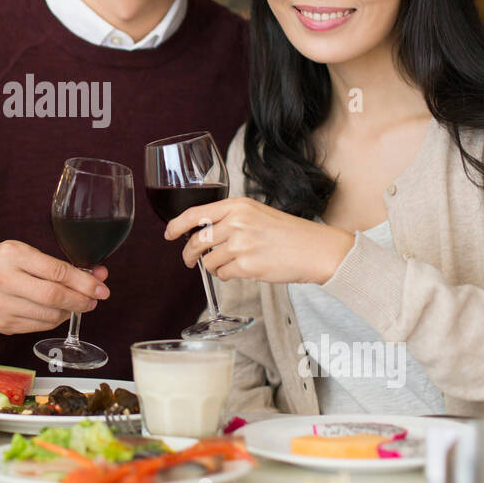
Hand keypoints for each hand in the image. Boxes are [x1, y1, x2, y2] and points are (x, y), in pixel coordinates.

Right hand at [0, 240, 109, 335]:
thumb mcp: (25, 253)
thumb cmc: (2, 264)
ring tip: (76, 304)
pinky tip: (57, 312)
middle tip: (94, 300)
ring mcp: (0, 306)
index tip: (101, 287)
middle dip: (81, 300)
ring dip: (70, 312)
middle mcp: (3, 281)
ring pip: (49, 316)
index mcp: (12, 255)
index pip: (56, 271)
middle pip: (54, 297)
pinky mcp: (2, 325)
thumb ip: (59, 265)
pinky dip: (54, 320)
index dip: (84, 282)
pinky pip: (39, 326)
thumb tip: (97, 277)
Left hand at [163, 197, 354, 285]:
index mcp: (237, 206)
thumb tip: (201, 233)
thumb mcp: (256, 213)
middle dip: (189, 254)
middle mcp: (236, 222)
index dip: (176, 225)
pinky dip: (226, 276)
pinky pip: (222, 274)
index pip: (195, 214)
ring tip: (230, 264)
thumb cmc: (288, 233)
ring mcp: (241, 244)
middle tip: (190, 259)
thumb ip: (229, 219)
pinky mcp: (247, 266)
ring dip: (213, 267)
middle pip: (196, 241)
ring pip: (208, 261)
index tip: (169, 233)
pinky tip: (241, 270)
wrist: (314, 249)